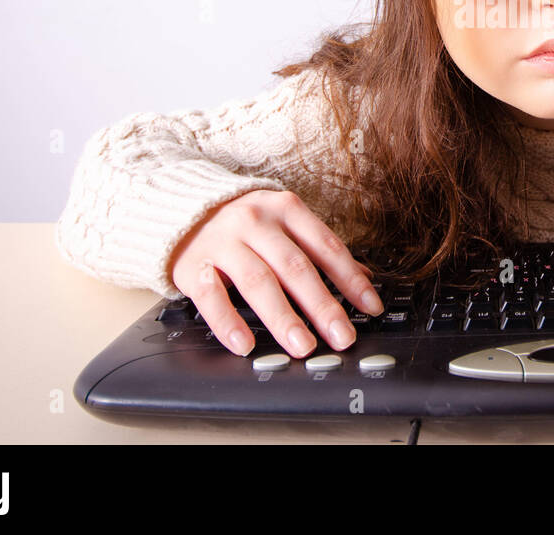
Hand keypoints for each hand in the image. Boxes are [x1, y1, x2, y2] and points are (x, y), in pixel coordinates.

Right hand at [166, 189, 383, 357]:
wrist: (184, 207)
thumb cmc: (245, 222)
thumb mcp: (285, 223)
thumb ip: (319, 249)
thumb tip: (364, 279)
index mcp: (286, 209)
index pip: (326, 247)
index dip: (351, 279)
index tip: (369, 307)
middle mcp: (256, 222)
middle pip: (295, 268)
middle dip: (322, 306)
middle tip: (342, 336)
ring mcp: (224, 242)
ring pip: (258, 282)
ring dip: (283, 317)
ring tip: (303, 345)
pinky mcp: (194, 265)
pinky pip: (211, 296)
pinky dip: (228, 322)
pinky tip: (245, 344)